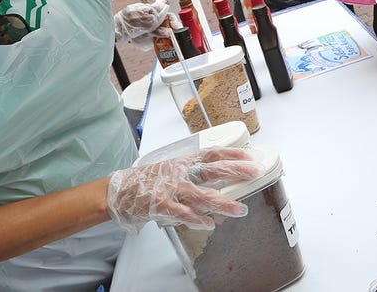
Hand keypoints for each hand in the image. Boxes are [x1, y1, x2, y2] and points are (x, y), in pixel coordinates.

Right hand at [107, 147, 261, 233]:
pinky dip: (196, 218)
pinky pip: (182, 212)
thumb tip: (222, 173)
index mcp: (185, 161)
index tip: (251, 155)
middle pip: (213, 169)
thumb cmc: (150, 179)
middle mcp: (181, 172)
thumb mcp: (174, 167)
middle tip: (255, 173)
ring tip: (240, 210)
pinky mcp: (161, 204)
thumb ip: (195, 171)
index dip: (233, 153)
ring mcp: (171, 188)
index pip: (213, 153)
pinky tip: (209, 223)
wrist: (121, 190)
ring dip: (223, 203)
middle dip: (236, 170)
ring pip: (202, 194)